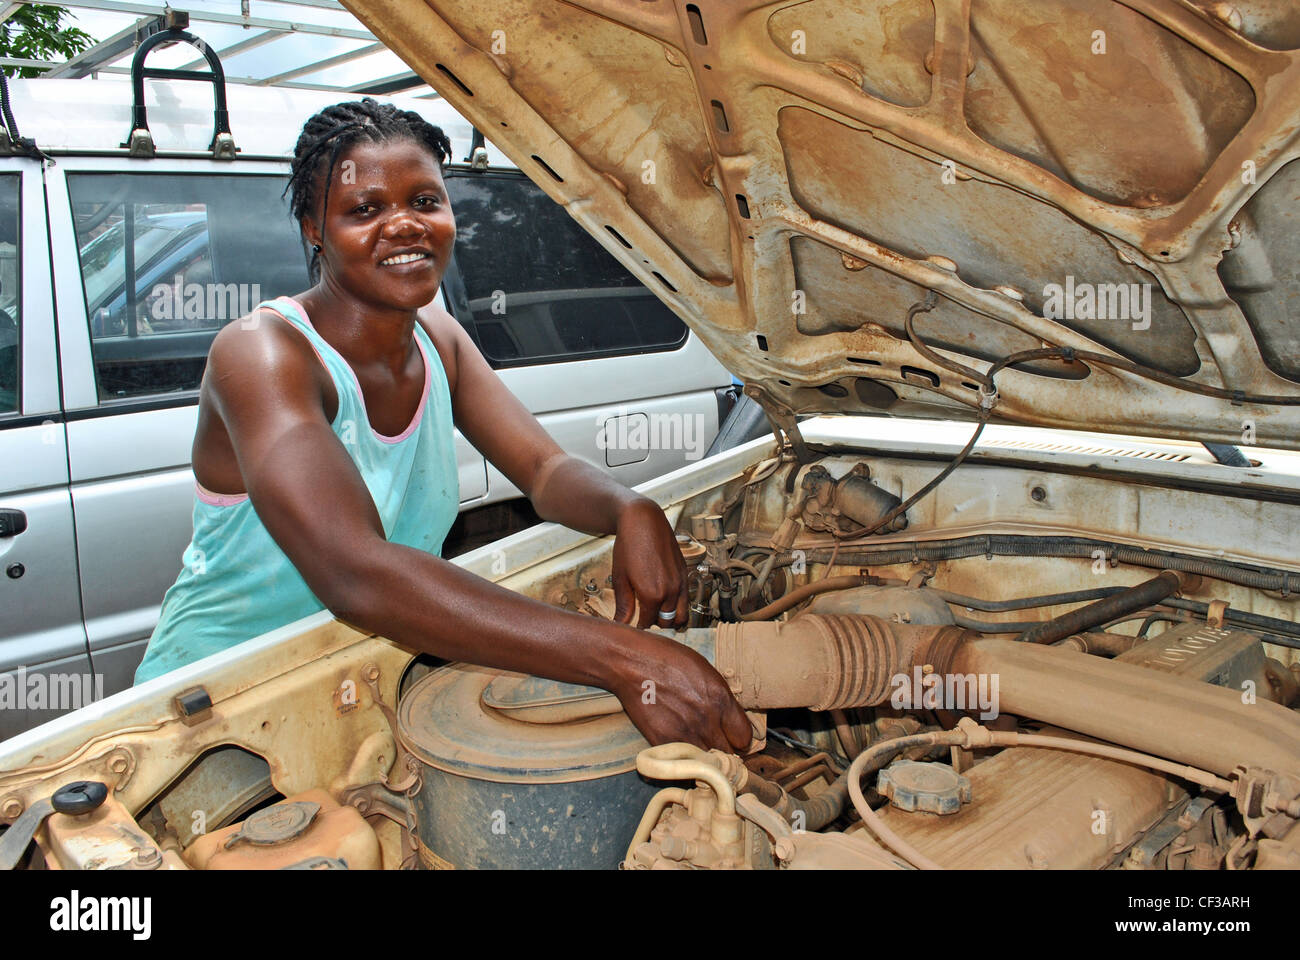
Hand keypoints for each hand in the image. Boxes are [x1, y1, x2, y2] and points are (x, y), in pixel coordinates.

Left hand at [611, 497, 687, 628]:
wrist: (643, 521)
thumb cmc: (628, 547)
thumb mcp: (620, 578)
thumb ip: (624, 605)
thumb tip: (620, 625)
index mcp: (652, 595)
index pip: (647, 624)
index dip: (637, 627)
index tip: (631, 626)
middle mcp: (670, 591)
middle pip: (666, 623)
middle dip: (654, 623)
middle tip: (642, 618)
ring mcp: (681, 583)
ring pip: (681, 615)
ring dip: (669, 617)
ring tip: (654, 611)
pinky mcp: (685, 574)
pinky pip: (686, 600)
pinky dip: (677, 606)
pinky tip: (663, 599)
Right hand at [613, 631, 753, 752]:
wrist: (630, 663)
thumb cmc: (666, 658)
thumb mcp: (704, 669)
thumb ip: (720, 696)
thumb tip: (729, 716)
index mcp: (720, 698)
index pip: (744, 737)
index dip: (739, 738)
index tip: (732, 737)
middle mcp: (706, 720)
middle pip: (729, 754)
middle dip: (725, 750)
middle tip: (715, 745)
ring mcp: (684, 734)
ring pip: (707, 763)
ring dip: (705, 759)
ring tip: (697, 749)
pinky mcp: (662, 743)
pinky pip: (681, 765)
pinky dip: (682, 762)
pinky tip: (679, 752)